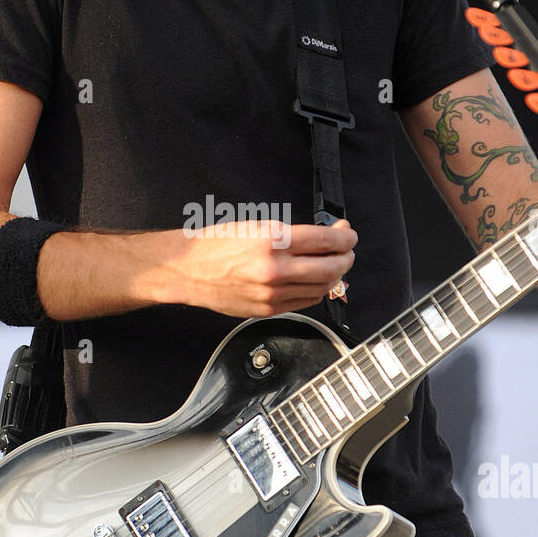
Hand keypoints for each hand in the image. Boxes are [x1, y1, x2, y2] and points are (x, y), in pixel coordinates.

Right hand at [160, 217, 357, 317]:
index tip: (349, 234)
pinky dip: (316, 291)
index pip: (325, 242)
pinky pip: (305, 302)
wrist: (188, 270)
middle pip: (330, 268)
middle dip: (346, 258)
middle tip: (347, 250)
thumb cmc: (217, 244)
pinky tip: (314, 281)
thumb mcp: (257, 226)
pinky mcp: (268, 310)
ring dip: (334, 276)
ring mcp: (272, 293)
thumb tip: (324, 237)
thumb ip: (293, 234)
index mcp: (272, 241)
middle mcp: (274, 269)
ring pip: (321, 288)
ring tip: (333, 265)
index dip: (345, 238)